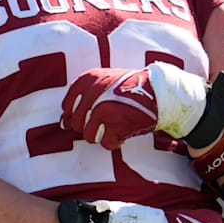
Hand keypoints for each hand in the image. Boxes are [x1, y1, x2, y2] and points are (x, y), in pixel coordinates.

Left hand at [62, 62, 207, 149]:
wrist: (161, 91)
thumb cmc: (131, 89)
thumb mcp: (105, 85)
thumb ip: (82, 101)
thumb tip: (62, 123)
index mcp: (88, 79)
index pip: (66, 106)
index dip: (76, 115)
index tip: (90, 116)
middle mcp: (92, 93)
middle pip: (77, 123)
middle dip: (90, 127)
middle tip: (107, 123)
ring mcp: (103, 109)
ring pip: (88, 136)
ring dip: (102, 136)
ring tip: (115, 127)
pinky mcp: (116, 124)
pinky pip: (106, 143)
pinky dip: (115, 142)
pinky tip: (124, 132)